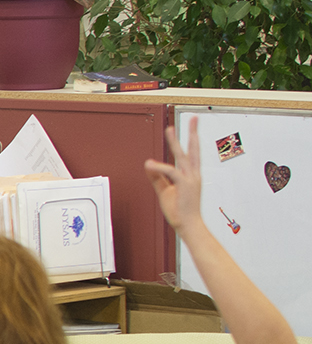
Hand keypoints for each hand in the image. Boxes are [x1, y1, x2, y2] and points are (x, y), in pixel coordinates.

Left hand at [144, 116, 204, 234]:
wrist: (188, 225)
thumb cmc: (179, 210)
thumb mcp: (165, 191)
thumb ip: (157, 178)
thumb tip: (148, 165)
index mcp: (191, 175)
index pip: (191, 154)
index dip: (190, 140)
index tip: (189, 128)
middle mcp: (193, 174)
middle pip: (194, 149)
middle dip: (193, 133)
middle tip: (194, 118)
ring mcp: (191, 179)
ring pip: (183, 155)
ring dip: (175, 142)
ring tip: (170, 129)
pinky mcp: (185, 185)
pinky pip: (171, 172)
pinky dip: (159, 167)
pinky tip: (149, 164)